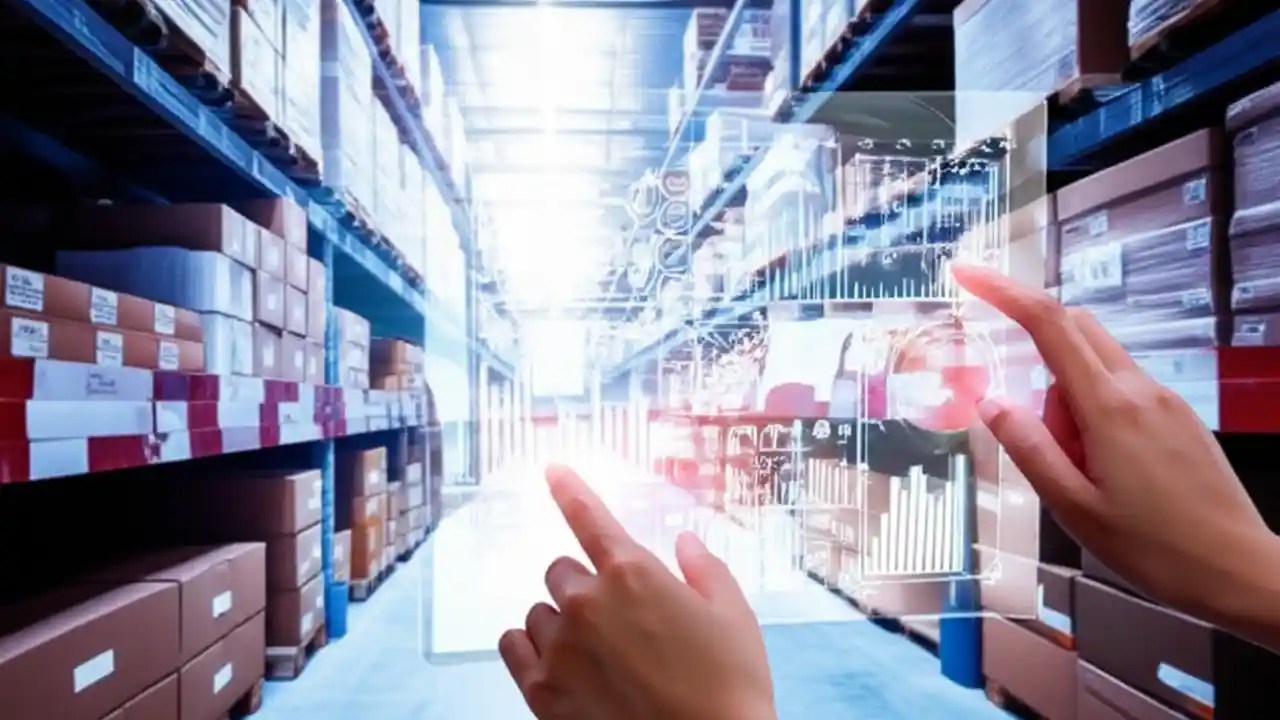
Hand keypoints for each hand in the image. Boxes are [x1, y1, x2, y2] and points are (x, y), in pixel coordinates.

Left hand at [499, 465, 776, 719]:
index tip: (552, 470)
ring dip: (559, 621)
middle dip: (585, 585)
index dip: (570, 489)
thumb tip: (686, 544)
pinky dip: (528, 647)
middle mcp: (587, 603)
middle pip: (561, 571)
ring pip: (538, 611)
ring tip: (596, 653)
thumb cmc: (729, 689)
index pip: (589, 517)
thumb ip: (705, 570)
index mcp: (634, 574)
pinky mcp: (542, 692)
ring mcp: (560, 649)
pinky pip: (512, 646)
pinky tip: (555, 661)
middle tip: (616, 617)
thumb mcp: (734, 617)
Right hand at [954, 265, 1279, 647]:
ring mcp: (1164, 400)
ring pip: (1095, 366)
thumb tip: (992, 402)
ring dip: (1066, 400)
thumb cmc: (1155, 548)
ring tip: (1081, 474)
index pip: (1049, 324)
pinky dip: (1093, 415)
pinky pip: (1120, 390)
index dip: (1003, 291)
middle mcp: (1140, 389)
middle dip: (1036, 358)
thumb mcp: (1074, 507)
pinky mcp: (1178, 416)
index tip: (967, 273)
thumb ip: (1029, 448)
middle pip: (1076, 330)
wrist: (1239, 571)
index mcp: (1109, 406)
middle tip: (1037, 433)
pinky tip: (1105, 473)